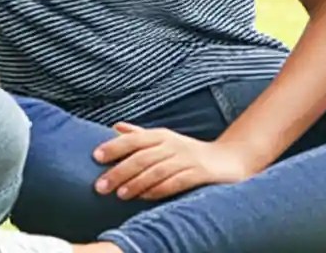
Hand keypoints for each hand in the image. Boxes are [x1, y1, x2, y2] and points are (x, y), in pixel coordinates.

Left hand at [93, 123, 257, 200]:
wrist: (230, 159)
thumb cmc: (189, 151)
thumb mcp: (165, 140)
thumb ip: (140, 136)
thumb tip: (115, 127)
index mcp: (161, 135)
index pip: (133, 139)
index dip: (114, 147)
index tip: (95, 157)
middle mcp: (173, 145)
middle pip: (141, 157)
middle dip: (119, 171)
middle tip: (100, 186)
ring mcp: (188, 159)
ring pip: (157, 171)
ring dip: (136, 183)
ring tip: (119, 194)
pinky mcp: (201, 174)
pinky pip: (176, 182)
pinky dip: (159, 189)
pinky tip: (145, 197)